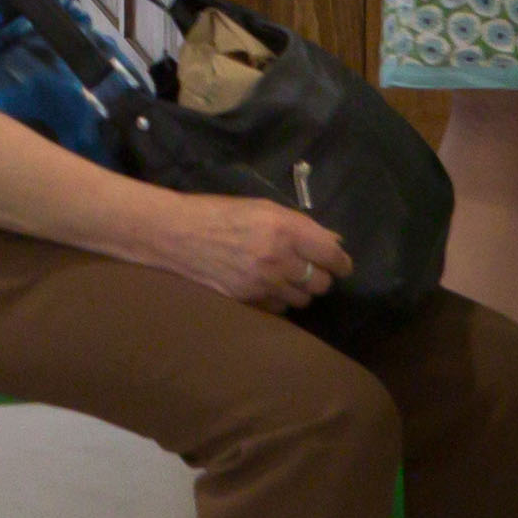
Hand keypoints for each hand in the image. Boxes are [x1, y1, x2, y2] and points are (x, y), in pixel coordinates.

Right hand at [143, 193, 351, 313]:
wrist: (176, 234)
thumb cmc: (218, 213)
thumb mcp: (261, 208)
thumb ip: (300, 224)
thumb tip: (334, 240)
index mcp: (284, 229)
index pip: (332, 255)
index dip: (341, 262)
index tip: (341, 264)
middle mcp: (279, 260)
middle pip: (323, 282)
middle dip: (321, 276)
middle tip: (309, 267)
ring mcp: (264, 285)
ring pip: (304, 299)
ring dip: (301, 290)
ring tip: (287, 277)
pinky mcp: (250, 302)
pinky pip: (281, 309)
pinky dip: (280, 300)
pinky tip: (268, 287)